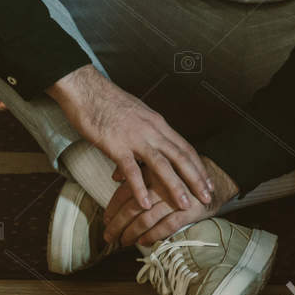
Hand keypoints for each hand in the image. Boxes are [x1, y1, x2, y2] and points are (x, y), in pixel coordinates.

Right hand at [48, 64, 214, 214]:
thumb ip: (147, 132)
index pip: (185, 148)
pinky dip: (140, 188)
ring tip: (185, 204)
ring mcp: (135, 138)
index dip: (198, 166)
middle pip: (181, 157)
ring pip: (162, 165)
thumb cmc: (108, 103)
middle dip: (196, 179)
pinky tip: (146, 204)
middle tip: (207, 197)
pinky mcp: (116, 145)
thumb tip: (152, 147)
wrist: (86, 90)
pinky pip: (131, 170)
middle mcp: (152, 130)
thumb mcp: (136, 116)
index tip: (208, 182)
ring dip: (175, 186)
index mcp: (158, 124)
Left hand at [104, 155, 237, 248]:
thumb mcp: (159, 168)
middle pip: (132, 208)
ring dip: (131, 233)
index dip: (112, 209)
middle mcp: (162, 184)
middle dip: (117, 225)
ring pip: (146, 219)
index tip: (106, 220)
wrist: (216, 181)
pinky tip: (143, 242)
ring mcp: (176, 198)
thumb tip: (114, 175)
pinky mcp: (189, 211)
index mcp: (153, 172)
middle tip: (109, 237)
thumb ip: (138, 171)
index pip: (125, 192)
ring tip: (123, 242)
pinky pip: (166, 226)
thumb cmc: (182, 177)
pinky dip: (152, 235)